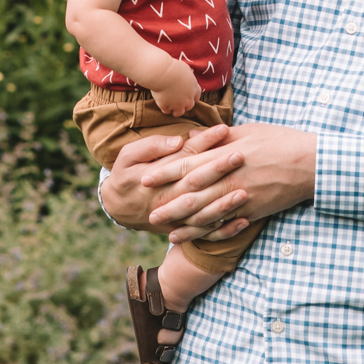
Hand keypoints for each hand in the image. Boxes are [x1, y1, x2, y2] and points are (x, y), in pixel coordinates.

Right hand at [104, 126, 248, 236]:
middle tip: (241, 154)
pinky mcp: (182, 229)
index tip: (224, 129)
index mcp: (156, 176)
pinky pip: (205, 233)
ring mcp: (176, 216)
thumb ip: (152, 147)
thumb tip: (177, 140)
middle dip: (219, 169)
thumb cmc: (126, 175)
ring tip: (245, 191)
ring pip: (203, 212)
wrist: (117, 207)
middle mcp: (168, 197)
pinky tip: (244, 221)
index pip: (185, 156)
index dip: (205, 143)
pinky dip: (225, 229)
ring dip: (225, 203)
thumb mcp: (128, 155)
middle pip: (197, 183)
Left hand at [146, 122, 316, 239]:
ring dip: (183, 223)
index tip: (146, 178)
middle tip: (147, 212)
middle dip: (168, 204)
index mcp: (227, 155)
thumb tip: (192, 138)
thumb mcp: (248, 131)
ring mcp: (242, 198)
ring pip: (206, 214)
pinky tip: (194, 237)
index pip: (188, 165)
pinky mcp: (252, 211)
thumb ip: (218, 138)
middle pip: (192, 194)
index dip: (165, 173)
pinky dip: (207, 232)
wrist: (311, 163)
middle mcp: (231, 179)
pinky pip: (225, 225)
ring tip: (163, 228)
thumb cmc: (280, 141)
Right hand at [152, 58, 201, 116]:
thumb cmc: (174, 67)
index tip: (186, 95)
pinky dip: (164, 108)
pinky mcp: (167, 107)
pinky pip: (167, 111)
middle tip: (177, 100)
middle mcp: (188, 99)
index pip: (197, 97)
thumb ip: (189, 73)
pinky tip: (162, 102)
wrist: (162, 73)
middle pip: (189, 107)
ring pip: (179, 113)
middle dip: (184, 104)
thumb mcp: (186, 68)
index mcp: (194, 89)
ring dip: (175, 109)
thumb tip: (191, 72)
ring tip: (170, 105)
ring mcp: (177, 104)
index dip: (191, 97)